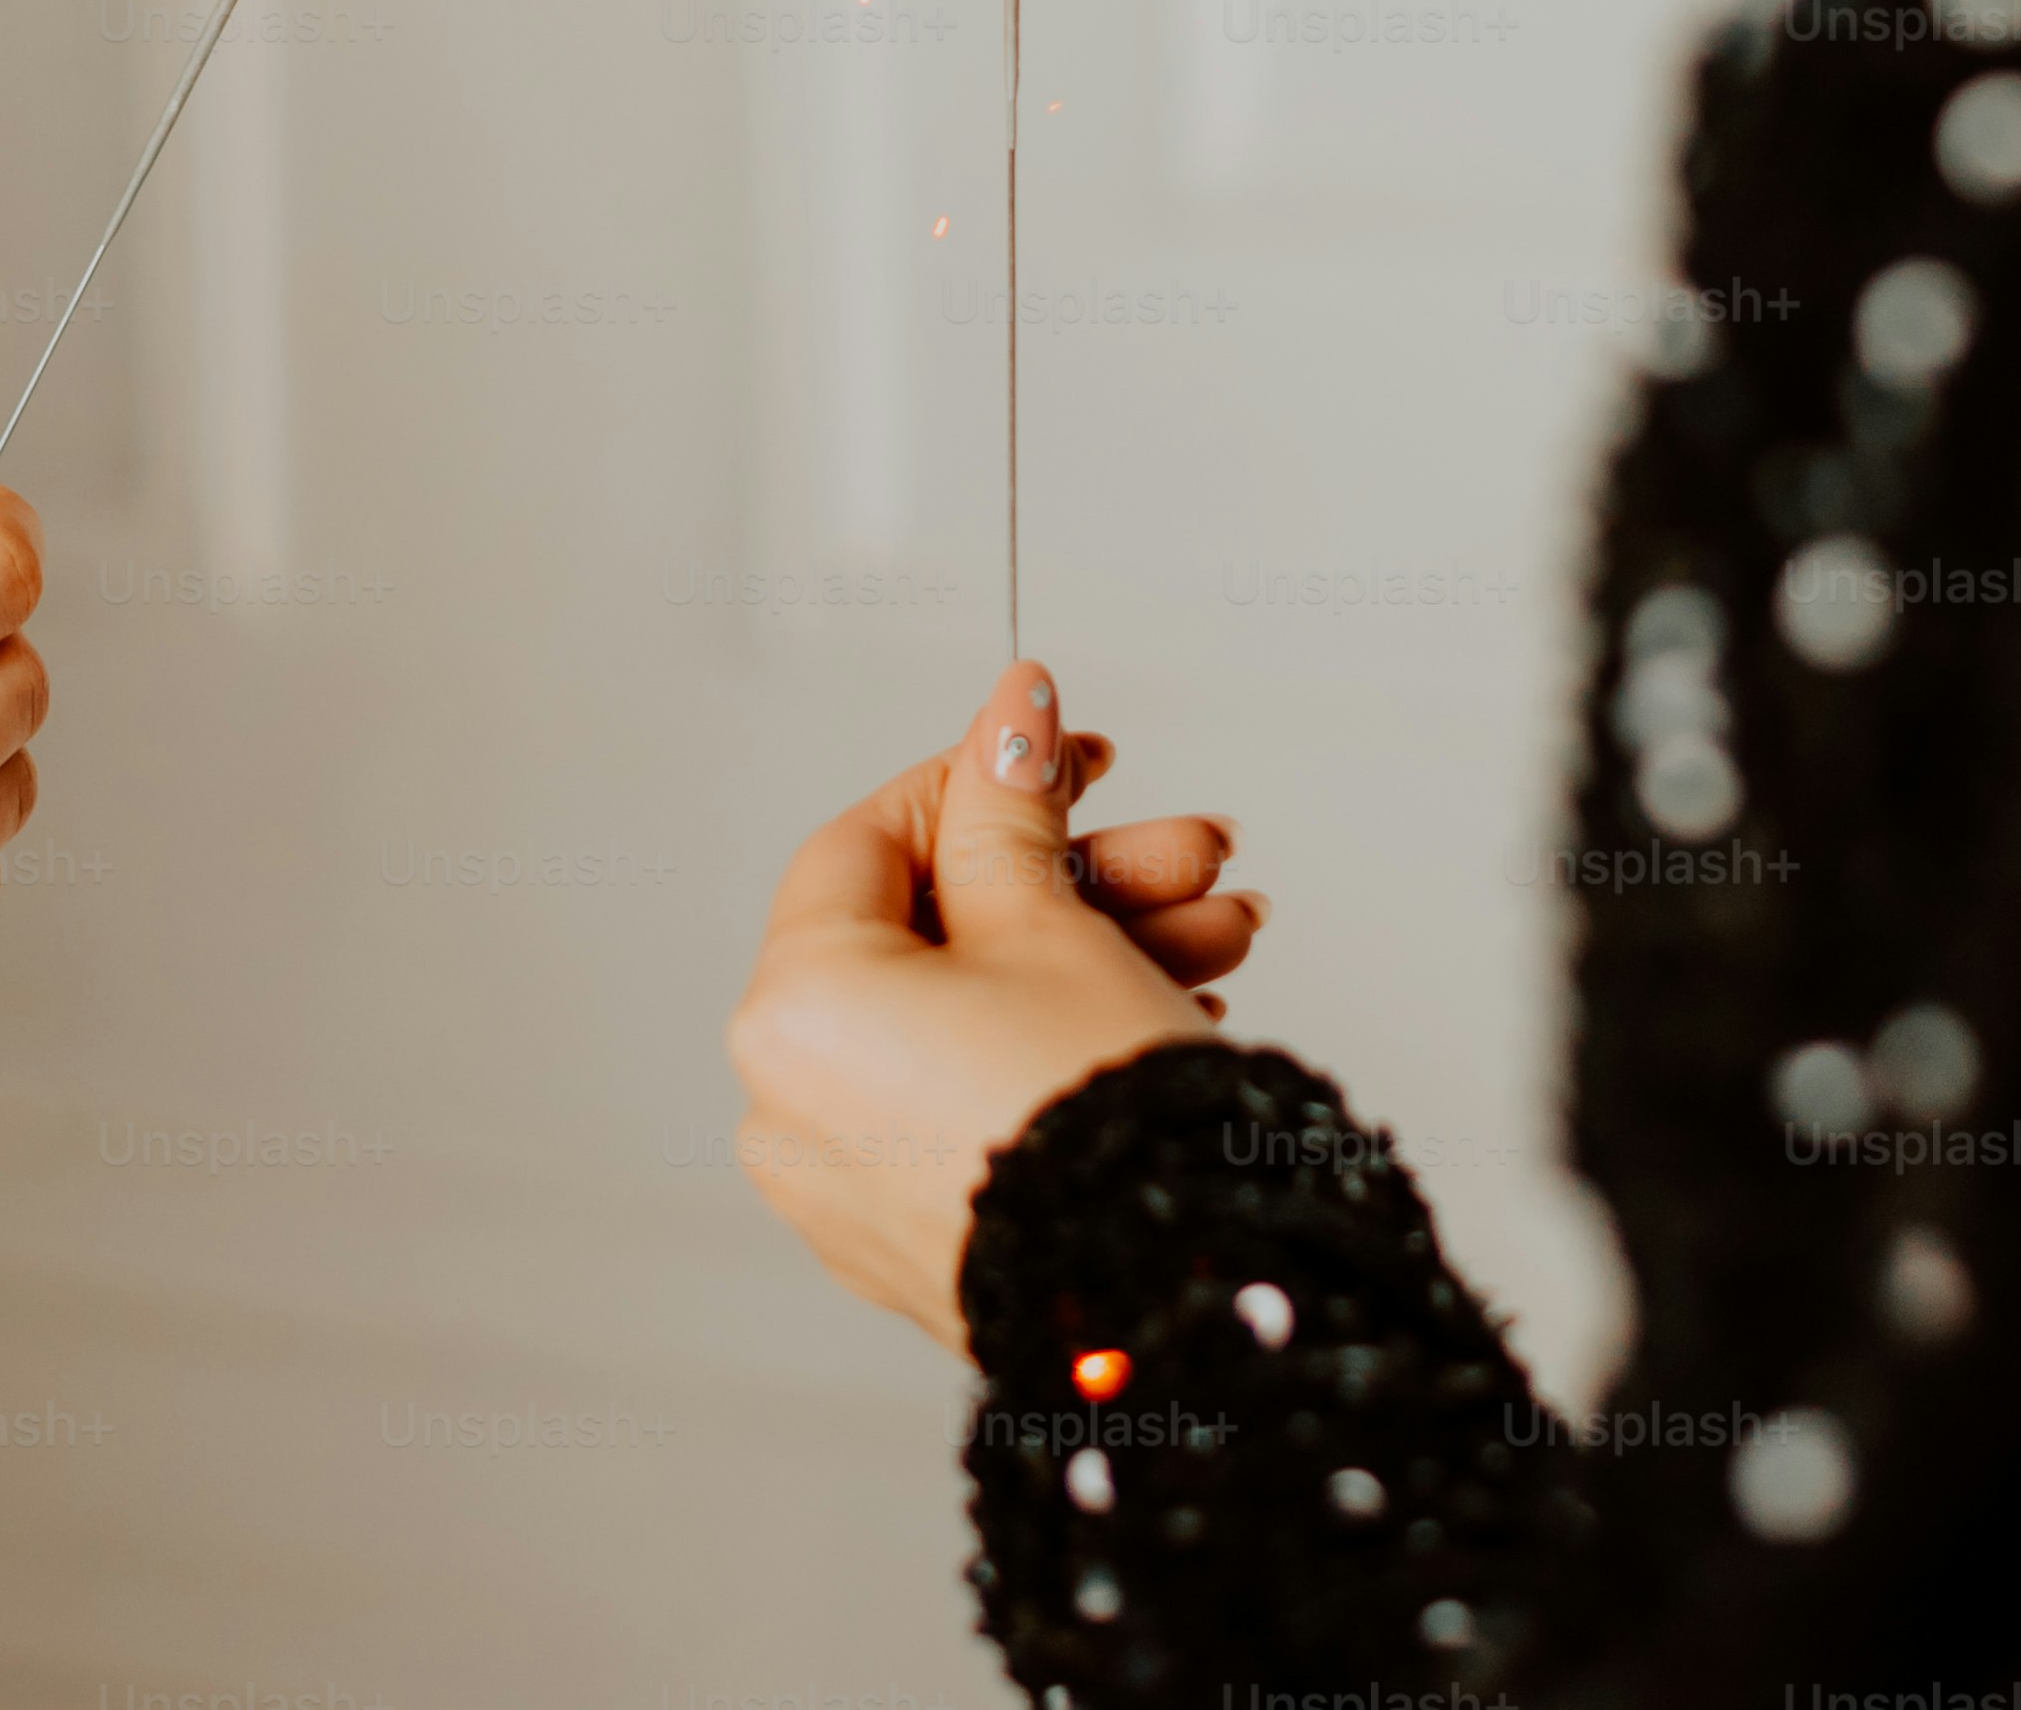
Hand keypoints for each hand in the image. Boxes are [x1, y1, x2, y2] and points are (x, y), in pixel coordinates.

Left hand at [725, 658, 1261, 1350]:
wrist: (1170, 1309)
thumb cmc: (1098, 1124)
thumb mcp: (1054, 924)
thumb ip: (1011, 808)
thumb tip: (1008, 710)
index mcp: (794, 1009)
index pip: (870, 842)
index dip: (980, 784)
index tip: (1069, 756)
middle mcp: (793, 1103)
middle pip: (939, 933)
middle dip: (1083, 882)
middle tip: (1190, 852)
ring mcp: (850, 1182)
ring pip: (974, 1018)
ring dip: (1099, 957)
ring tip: (1227, 935)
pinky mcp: (916, 1237)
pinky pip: (975, 1100)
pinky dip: (1060, 1046)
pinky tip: (1177, 1009)